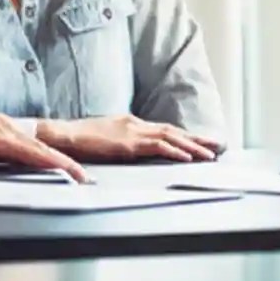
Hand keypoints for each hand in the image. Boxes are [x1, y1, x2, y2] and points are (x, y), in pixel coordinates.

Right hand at [0, 100, 88, 182]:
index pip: (33, 147)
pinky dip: (46, 160)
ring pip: (41, 150)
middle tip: (85, 177)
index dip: (52, 158)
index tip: (68, 170)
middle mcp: (8, 128)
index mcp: (2, 131)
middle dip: (65, 162)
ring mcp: (5, 132)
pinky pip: (28, 152)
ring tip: (80, 175)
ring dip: (62, 163)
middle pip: (43, 148)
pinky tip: (59, 167)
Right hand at [38, 115, 221, 162]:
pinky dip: (175, 151)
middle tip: (215, 144)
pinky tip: (188, 158)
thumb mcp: (104, 138)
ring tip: (209, 154)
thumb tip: (129, 150)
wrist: (64, 135)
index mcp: (130, 123)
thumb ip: (120, 142)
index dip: (182, 135)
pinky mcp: (128, 144)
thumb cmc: (79, 139)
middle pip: (172, 130)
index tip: (198, 141)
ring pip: (170, 137)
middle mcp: (135, 124)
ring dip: (192, 146)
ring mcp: (132, 132)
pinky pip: (158, 147)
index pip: (162, 129)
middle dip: (195, 138)